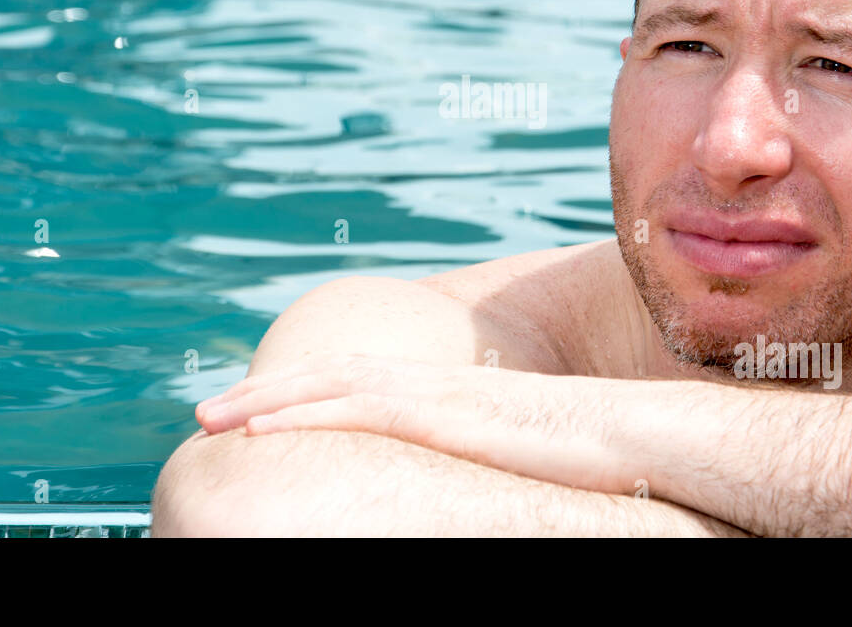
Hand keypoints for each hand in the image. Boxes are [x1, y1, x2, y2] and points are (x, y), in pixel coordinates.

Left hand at [194, 353, 663, 496]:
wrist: (642, 435)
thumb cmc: (596, 454)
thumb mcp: (526, 458)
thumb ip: (488, 459)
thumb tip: (471, 478)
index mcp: (451, 394)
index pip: (362, 381)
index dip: (305, 391)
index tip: (260, 407)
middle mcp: (438, 385)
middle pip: (333, 374)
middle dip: (267, 391)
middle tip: (208, 408)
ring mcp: (441, 396)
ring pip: (333, 385)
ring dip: (267, 398)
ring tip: (211, 416)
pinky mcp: (449, 417)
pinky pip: (361, 409)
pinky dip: (304, 413)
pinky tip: (263, 429)